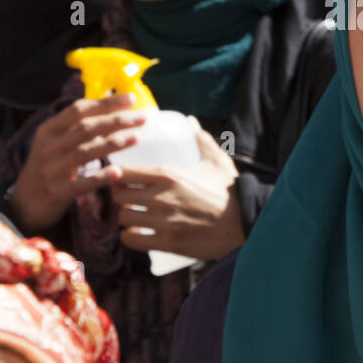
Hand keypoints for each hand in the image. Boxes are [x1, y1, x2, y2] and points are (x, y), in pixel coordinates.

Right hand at [10, 95, 146, 231]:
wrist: (25, 201)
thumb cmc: (50, 164)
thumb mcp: (55, 141)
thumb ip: (77, 124)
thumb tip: (113, 102)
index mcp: (48, 129)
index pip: (78, 110)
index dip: (105, 103)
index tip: (131, 99)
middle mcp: (47, 147)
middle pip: (84, 129)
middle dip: (115, 121)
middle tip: (142, 118)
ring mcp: (50, 170)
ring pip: (83, 153)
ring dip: (111, 144)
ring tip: (136, 138)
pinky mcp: (57, 192)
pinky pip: (80, 183)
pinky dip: (100, 177)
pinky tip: (118, 172)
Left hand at [110, 121, 243, 261]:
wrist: (246, 221)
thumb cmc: (230, 190)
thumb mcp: (216, 160)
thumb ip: (200, 139)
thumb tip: (190, 120)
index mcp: (168, 174)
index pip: (123, 172)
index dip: (116, 175)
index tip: (121, 177)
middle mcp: (161, 197)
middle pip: (118, 196)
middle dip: (119, 196)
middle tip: (127, 197)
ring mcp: (163, 221)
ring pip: (123, 218)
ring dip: (125, 216)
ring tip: (133, 214)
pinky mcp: (167, 242)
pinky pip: (133, 239)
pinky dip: (130, 236)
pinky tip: (136, 232)